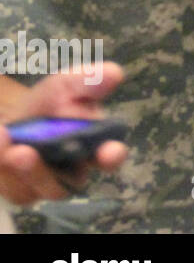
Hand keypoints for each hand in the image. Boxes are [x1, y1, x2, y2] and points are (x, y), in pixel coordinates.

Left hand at [0, 64, 128, 205]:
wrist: (19, 118)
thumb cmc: (51, 104)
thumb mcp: (67, 86)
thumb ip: (88, 82)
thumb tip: (113, 72)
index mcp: (96, 147)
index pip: (110, 157)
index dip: (111, 156)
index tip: (109, 151)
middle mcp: (74, 172)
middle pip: (66, 183)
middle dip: (42, 171)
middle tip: (23, 153)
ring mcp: (45, 185)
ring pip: (36, 187)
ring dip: (19, 168)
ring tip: (5, 141)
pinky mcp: (20, 190)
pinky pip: (12, 186)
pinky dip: (2, 161)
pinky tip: (0, 138)